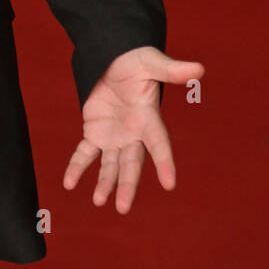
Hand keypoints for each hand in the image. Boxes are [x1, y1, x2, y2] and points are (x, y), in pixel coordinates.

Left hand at [63, 45, 203, 212]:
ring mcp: (114, 137)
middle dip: (127, 185)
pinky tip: (69, 183)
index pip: (159, 144)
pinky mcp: (95, 133)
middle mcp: (134, 134)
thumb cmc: (135, 61)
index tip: (170, 184)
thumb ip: (171, 69)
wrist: (112, 60)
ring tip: (99, 202)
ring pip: (110, 165)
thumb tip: (199, 68)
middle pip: (131, 164)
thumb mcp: (151, 62)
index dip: (164, 163)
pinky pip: (85, 153)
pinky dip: (77, 166)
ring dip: (105, 183)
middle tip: (122, 208)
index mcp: (149, 120)